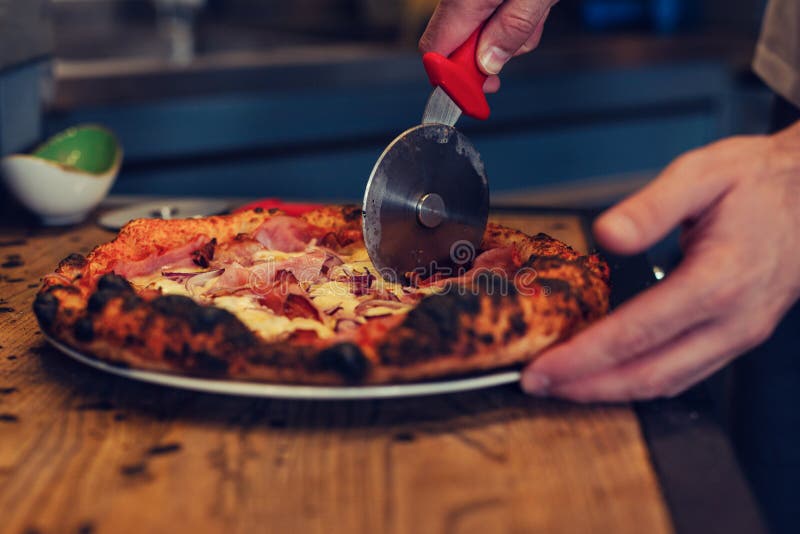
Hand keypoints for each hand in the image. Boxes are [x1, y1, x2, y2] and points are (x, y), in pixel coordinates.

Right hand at [419, 0, 558, 92]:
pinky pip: (486, 15)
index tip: (472, 99)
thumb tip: (488, 64)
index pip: (436, 52)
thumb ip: (512, 28)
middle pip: (451, 45)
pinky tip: (529, 7)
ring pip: (473, 32)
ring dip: (504, 37)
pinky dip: (507, 20)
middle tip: (504, 66)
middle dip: (482, 61)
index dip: (453, 81)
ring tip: (534, 15)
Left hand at [521, 122, 799, 401]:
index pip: (637, 333)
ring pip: (669, 382)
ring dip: (612, 391)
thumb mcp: (702, 173)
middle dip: (587, 386)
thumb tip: (607, 235)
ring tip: (564, 386)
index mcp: (719, 280)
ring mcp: (740, 334)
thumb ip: (651, 207)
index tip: (542, 368)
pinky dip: (642, 382)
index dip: (584, 357)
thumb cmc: (758, 181)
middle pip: (649, 373)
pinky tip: (611, 374)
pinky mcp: (738, 336)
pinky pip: (686, 373)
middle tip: (537, 385)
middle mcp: (733, 319)